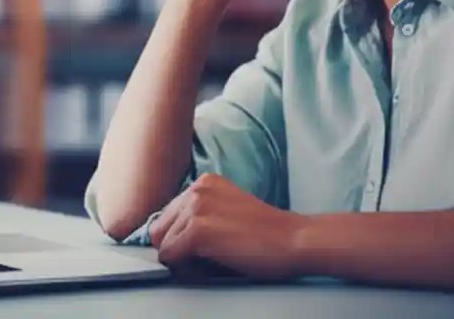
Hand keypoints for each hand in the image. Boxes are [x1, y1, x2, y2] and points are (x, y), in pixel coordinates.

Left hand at [149, 173, 305, 280]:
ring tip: (213, 260)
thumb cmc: (266, 235)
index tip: (204, 247)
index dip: (180, 237)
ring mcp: (195, 208)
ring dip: (183, 260)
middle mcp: (196, 189)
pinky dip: (186, 269)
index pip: (168, 216)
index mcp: (204, 182)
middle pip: (159, 229)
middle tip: (206, 258)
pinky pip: (170, 258)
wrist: (294, 240)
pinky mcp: (197, 231)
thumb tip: (167, 239)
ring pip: (162, 245)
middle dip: (176, 248)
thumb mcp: (227, 210)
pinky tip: (213, 264)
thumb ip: (199, 215)